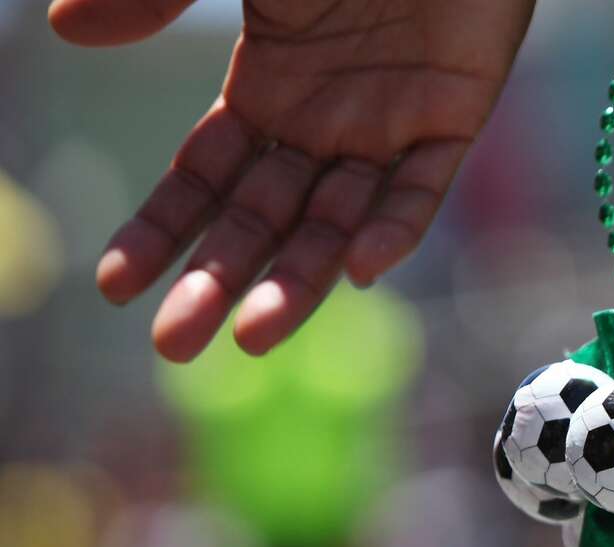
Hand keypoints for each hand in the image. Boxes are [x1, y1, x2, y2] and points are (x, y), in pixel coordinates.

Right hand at [49, 0, 535, 361]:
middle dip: (218, 280)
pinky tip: (360, 270)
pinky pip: (420, 190)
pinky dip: (394, 229)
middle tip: (173, 347)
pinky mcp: (453, 121)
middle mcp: (322, 127)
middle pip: (263, 221)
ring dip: (299, 280)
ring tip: (253, 337)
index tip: (117, 288)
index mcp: (267, 92)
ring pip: (337, 223)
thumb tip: (60, 30)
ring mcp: (385, 129)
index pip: (204, 182)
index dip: (162, 232)